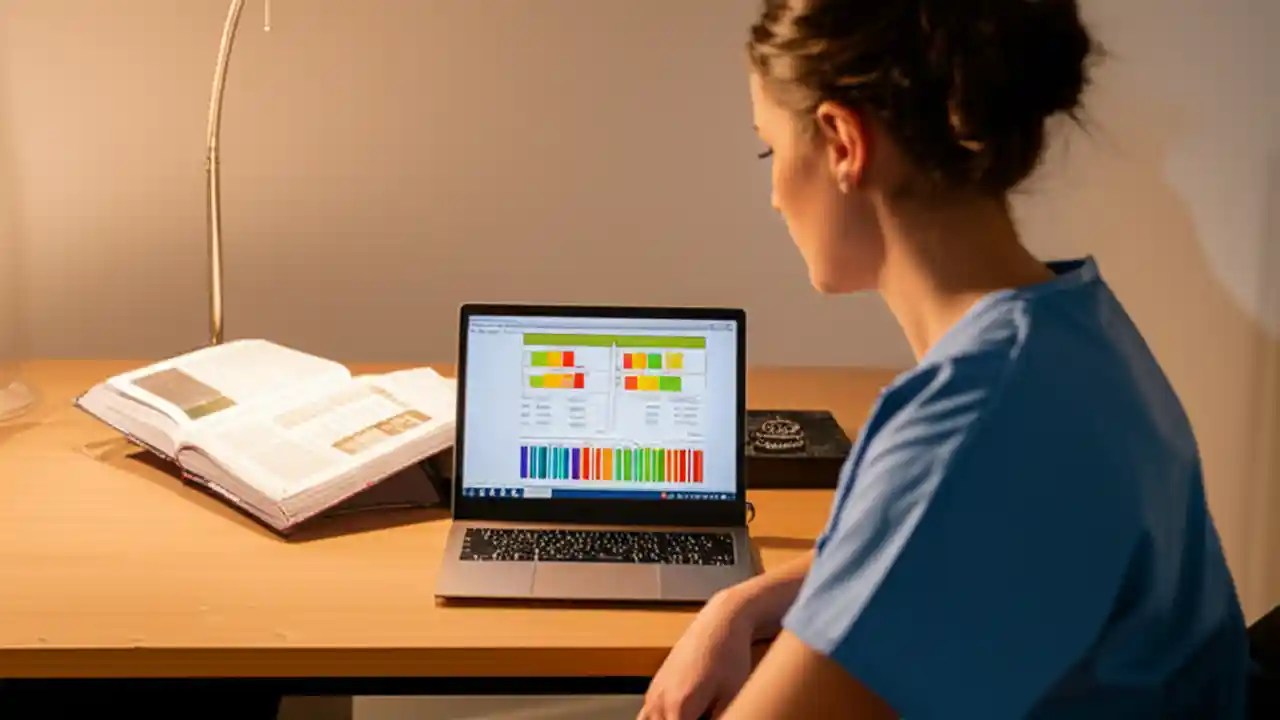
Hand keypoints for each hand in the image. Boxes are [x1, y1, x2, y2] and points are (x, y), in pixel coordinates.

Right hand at [639, 591, 754, 719]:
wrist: (720, 622)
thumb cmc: (729, 656)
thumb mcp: (733, 697)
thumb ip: (723, 719)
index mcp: (678, 708)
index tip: (709, 718)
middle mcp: (659, 703)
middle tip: (705, 714)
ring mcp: (653, 694)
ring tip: (691, 714)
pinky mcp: (654, 688)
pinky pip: (646, 717)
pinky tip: (679, 715)